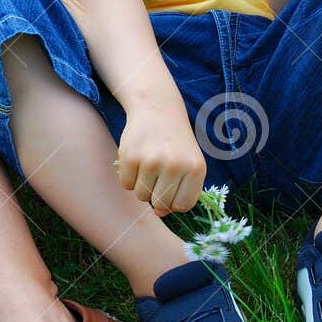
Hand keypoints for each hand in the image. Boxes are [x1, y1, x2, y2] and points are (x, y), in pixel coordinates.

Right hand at [117, 96, 206, 215]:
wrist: (157, 108)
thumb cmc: (176, 142)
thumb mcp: (189, 163)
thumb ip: (181, 192)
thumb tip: (160, 213)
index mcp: (195, 169)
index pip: (183, 205)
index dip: (175, 200)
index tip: (173, 187)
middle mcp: (175, 165)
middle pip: (161, 203)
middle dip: (157, 194)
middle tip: (158, 175)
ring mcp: (152, 160)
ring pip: (142, 195)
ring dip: (142, 186)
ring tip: (148, 165)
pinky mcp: (130, 156)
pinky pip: (126, 185)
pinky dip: (129, 178)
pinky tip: (136, 160)